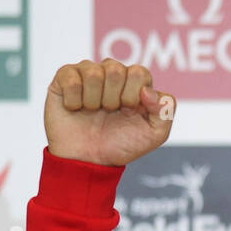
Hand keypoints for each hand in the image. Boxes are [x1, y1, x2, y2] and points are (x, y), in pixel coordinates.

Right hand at [44, 58, 175, 167]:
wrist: (89, 161)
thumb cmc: (121, 146)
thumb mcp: (154, 135)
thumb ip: (166, 112)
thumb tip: (148, 90)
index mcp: (134, 83)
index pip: (139, 72)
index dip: (134, 95)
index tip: (128, 111)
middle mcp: (111, 74)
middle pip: (115, 69)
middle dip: (114, 99)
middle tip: (109, 113)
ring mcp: (87, 73)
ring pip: (93, 72)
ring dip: (94, 101)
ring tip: (92, 112)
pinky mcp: (64, 77)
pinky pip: (71, 78)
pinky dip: (75, 101)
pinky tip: (76, 109)